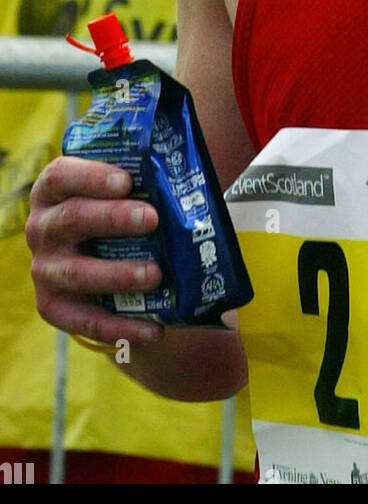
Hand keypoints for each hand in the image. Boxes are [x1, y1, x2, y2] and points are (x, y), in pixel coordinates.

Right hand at [26, 157, 163, 347]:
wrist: (95, 256)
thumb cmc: (115, 209)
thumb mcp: (118, 189)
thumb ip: (141, 179)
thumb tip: (189, 174)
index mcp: (53, 190)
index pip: (62, 176)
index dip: (91, 177)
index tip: (126, 181)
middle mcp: (42, 228)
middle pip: (73, 218)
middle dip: (113, 218)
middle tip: (152, 219)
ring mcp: (45, 269)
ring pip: (77, 272)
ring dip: (117, 274)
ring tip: (155, 274)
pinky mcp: (53, 305)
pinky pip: (84, 321)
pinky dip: (121, 327)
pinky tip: (155, 329)